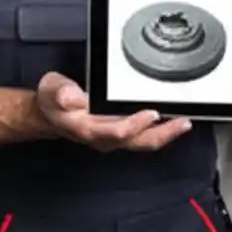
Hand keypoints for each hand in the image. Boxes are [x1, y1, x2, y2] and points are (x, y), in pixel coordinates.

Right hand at [35, 71, 191, 151]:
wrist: (49, 113)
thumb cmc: (52, 100)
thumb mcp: (52, 89)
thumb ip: (62, 92)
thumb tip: (72, 97)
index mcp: (88, 128)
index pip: (117, 131)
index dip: (136, 124)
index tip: (151, 112)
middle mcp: (103, 137)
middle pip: (138, 142)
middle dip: (163, 134)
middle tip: (183, 122)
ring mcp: (112, 137)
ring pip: (143, 142)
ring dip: (165, 134)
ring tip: (183, 123)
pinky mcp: (118, 133)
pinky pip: (142, 137)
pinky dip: (158, 130)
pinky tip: (169, 122)